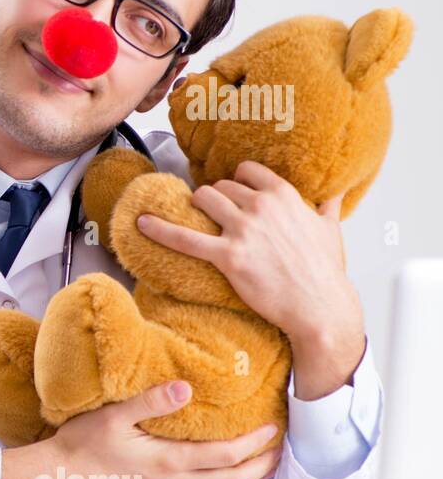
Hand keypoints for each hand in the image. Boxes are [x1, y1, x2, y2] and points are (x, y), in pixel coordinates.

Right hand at [0, 380, 280, 478]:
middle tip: (280, 452)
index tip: (272, 428)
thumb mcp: (112, 417)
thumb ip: (150, 402)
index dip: (253, 444)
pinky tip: (221, 477)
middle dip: (260, 468)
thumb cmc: (81, 447)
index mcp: (167, 463)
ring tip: (262, 467)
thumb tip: (185, 388)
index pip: (224, 457)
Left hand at [135, 160, 364, 397]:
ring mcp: (243, 230)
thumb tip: (336, 193)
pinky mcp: (227, 256)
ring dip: (194, 208)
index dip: (235, 182)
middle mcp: (261, 206)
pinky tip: (141, 222)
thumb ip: (327, 206)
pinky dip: (159, 229)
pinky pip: (184, 237)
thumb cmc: (324, 271)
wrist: (319, 306)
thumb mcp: (330, 230)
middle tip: (212, 216)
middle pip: (219, 186)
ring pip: (203, 199)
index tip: (232, 194)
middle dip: (213, 199)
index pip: (245, 171)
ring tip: (194, 220)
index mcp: (284, 195)